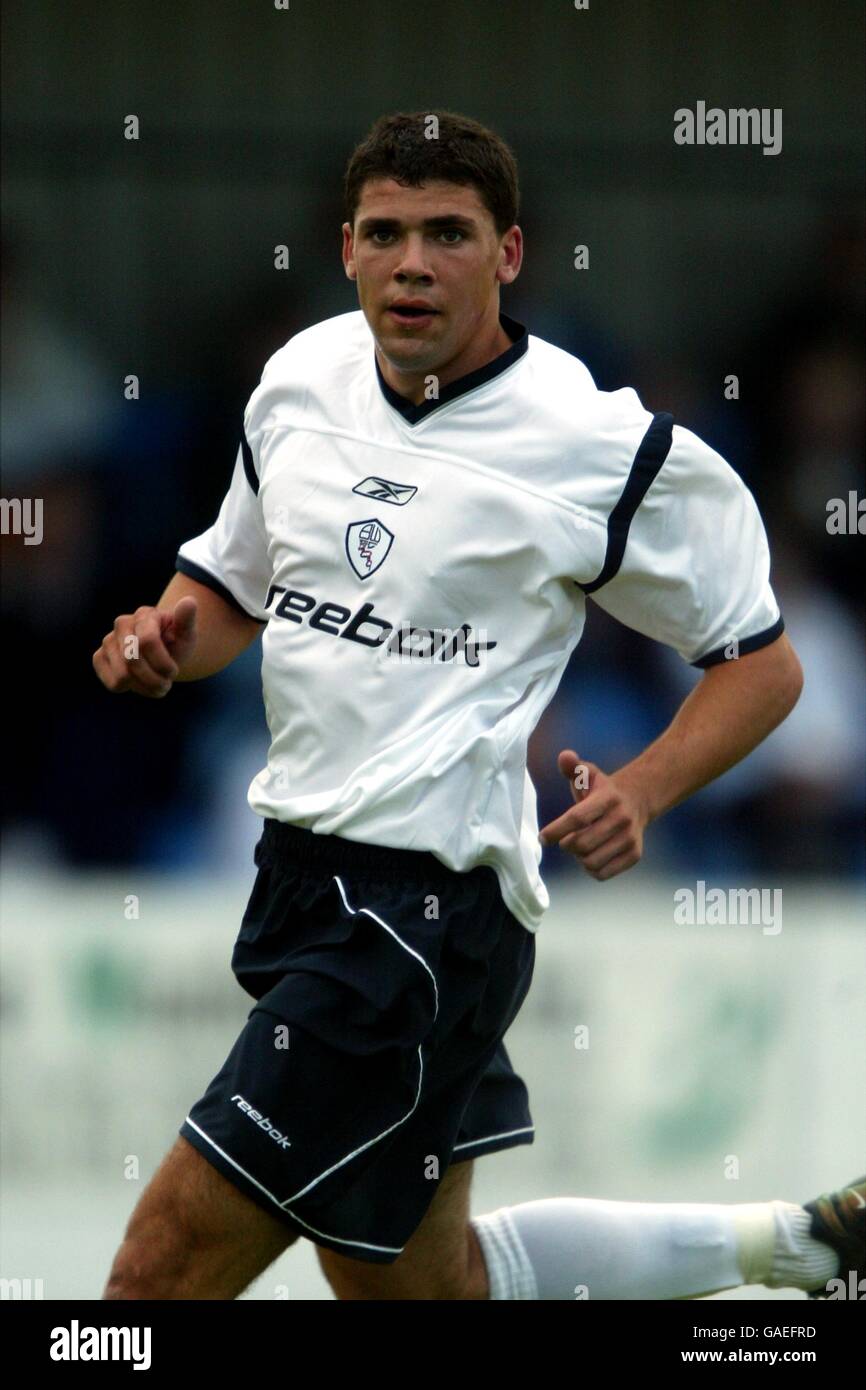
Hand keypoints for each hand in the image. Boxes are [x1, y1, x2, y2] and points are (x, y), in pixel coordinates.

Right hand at [92, 597, 197, 696]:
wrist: (163, 652)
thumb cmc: (176, 642)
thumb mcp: (187, 633)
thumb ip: (187, 620)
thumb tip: (189, 601)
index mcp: (145, 615)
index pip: (147, 641)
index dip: (163, 664)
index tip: (174, 672)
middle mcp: (122, 624)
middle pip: (132, 660)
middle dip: (154, 679)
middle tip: (166, 683)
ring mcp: (108, 640)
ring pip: (122, 676)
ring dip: (145, 687)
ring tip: (157, 684)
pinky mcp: (99, 658)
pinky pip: (112, 683)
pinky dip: (131, 689)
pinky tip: (141, 682)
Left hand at [537, 749, 648, 880]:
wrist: (638, 799)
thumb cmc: (603, 789)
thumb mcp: (588, 774)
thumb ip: (573, 766)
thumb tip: (565, 756)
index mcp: (608, 798)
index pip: (577, 818)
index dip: (556, 830)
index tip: (542, 837)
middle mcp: (622, 818)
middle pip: (582, 844)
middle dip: (566, 844)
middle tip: (565, 839)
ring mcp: (630, 838)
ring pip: (591, 861)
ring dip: (578, 857)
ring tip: (580, 846)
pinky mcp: (634, 855)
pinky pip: (603, 873)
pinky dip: (591, 869)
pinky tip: (590, 856)